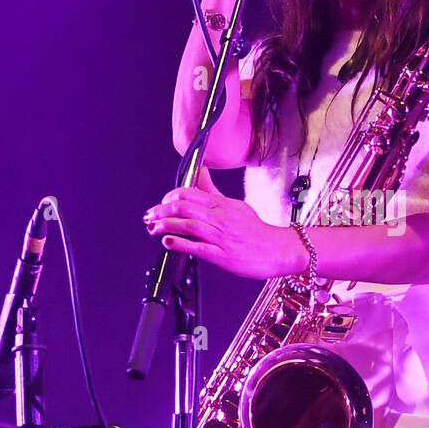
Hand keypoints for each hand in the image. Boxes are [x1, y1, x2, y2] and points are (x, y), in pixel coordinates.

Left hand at [144, 166, 303, 279]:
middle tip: (149, 216)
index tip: (161, 203)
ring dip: (166, 225)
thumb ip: (213, 191)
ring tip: (152, 227)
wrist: (279, 249)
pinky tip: (167, 243)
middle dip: (162, 211)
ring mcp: (222, 237)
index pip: (190, 193)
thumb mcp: (235, 205)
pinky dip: (181, 244)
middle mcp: (221, 218)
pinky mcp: (224, 256)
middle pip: (185, 207)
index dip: (170, 197)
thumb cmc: (256, 231)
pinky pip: (199, 248)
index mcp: (222, 205)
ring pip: (189, 225)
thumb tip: (201, 171)